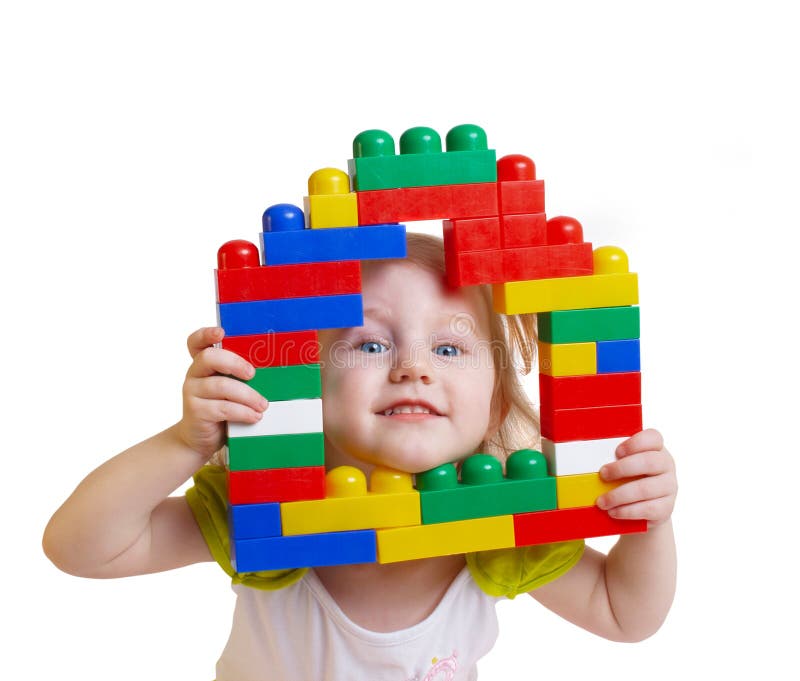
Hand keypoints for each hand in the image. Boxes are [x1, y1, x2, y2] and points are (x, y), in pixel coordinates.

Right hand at [177, 327, 268, 458]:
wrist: (201, 439)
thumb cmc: (222, 409)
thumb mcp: (231, 389)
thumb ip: (241, 377)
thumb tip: (275, 370)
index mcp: (203, 363)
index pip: (197, 342)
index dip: (206, 334)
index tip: (221, 333)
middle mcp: (194, 374)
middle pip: (210, 358)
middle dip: (235, 363)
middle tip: (253, 374)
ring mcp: (192, 392)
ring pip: (221, 386)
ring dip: (247, 395)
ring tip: (263, 405)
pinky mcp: (195, 411)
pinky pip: (222, 408)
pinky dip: (243, 412)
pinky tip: (254, 417)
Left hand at [596, 429, 676, 527]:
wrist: (644, 509)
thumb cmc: (627, 479)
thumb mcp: (622, 464)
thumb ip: (610, 455)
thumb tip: (581, 453)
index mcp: (656, 448)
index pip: (654, 437)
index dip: (635, 443)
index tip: (616, 451)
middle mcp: (666, 465)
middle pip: (650, 462)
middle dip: (622, 468)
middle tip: (602, 475)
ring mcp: (669, 487)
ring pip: (646, 489)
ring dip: (619, 495)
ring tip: (601, 501)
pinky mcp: (666, 508)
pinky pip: (648, 509)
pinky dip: (627, 511)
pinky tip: (613, 512)